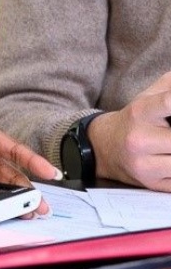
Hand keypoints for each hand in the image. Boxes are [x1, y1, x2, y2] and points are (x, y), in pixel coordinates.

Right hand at [90, 72, 170, 188]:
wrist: (105, 149)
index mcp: (141, 112)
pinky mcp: (153, 184)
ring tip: (170, 144)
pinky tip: (169, 157)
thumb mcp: (148, 97)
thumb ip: (170, 84)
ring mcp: (146, 165)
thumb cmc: (136, 120)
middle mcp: (140, 139)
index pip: (168, 102)